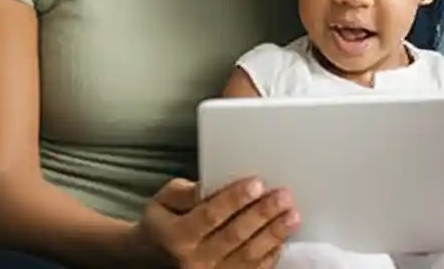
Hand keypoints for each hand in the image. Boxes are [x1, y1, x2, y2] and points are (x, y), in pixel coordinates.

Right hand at [132, 177, 299, 267]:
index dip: (234, 199)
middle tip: (283, 196)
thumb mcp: (162, 201)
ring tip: (292, 215)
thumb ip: (185, 192)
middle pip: (234, 236)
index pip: (210, 216)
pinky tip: (282, 237)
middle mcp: (194, 261)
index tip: (256, 183)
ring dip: (274, 234)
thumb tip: (214, 184)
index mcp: (176, 237)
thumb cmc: (161, 225)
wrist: (151, 261)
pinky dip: (271, 254)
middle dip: (262, 214)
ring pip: (249, 256)